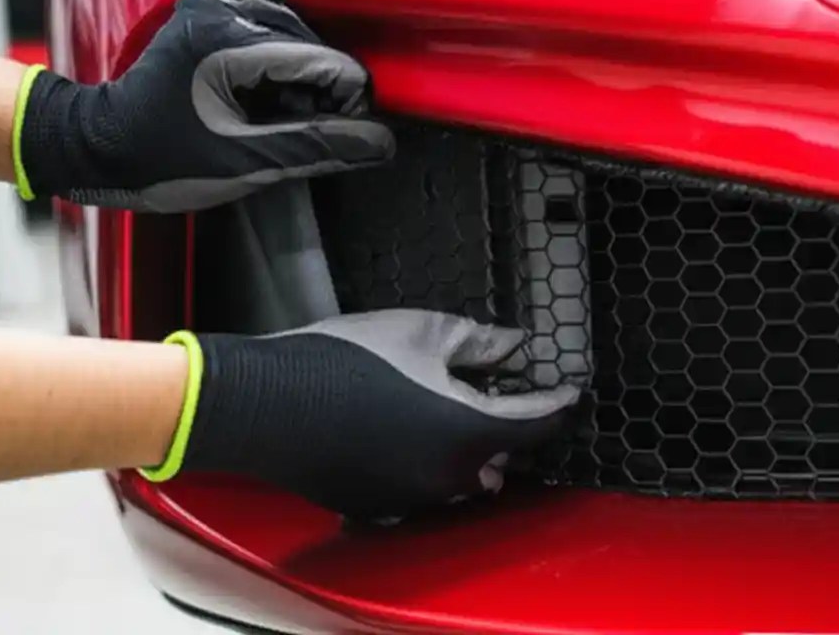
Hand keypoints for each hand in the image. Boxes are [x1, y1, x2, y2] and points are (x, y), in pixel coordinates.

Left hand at [14, 0, 393, 211]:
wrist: (97, 148)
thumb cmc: (156, 159)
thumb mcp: (246, 163)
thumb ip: (319, 147)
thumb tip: (378, 142)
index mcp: (233, 45)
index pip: (331, 64)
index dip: (348, 108)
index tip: (336, 139)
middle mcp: (224, 11)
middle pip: (319, 45)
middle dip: (325, 93)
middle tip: (300, 133)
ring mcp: (213, 5)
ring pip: (299, 28)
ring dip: (304, 73)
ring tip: (279, 111)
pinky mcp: (206, 9)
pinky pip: (265, 4)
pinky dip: (281, 38)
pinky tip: (271, 74)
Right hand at [149, 310, 580, 519]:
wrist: (266, 402)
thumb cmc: (344, 360)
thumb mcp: (423, 333)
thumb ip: (481, 343)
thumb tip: (516, 345)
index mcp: (470, 433)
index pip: (537, 422)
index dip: (560, 402)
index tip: (572, 389)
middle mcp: (449, 477)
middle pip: (501, 453)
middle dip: (508, 422)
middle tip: (500, 385)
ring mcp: (413, 498)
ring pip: (462, 474)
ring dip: (468, 445)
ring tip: (450, 403)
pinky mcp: (379, 505)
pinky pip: (421, 486)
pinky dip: (427, 460)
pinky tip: (406, 427)